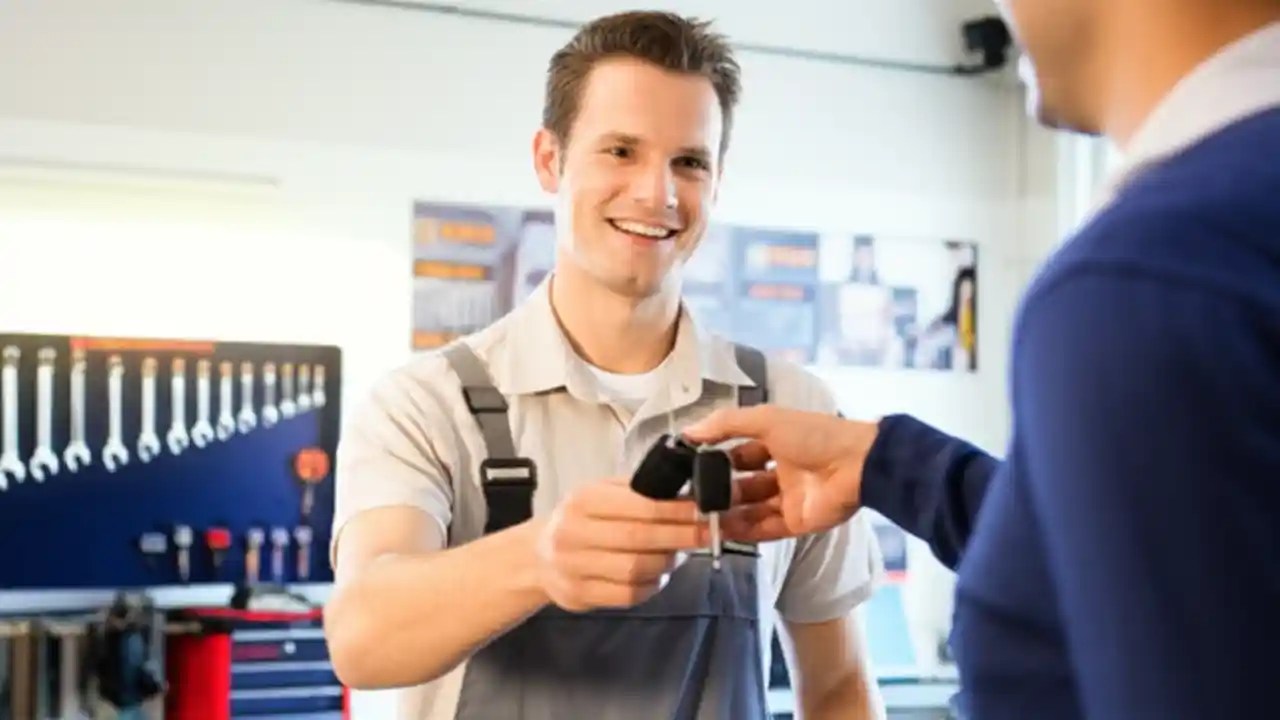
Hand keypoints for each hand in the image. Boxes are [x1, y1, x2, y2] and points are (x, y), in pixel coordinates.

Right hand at [533, 478, 706, 611]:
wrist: (537, 555)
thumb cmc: (580, 519)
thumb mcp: (601, 492)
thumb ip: (639, 491)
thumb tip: (689, 494)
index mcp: (583, 501)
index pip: (641, 507)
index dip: (677, 512)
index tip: (704, 512)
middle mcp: (573, 533)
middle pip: (640, 539)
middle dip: (681, 537)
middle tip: (708, 534)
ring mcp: (573, 568)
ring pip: (635, 570)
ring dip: (667, 563)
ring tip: (680, 553)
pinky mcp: (579, 596)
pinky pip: (627, 595)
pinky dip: (652, 586)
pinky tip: (659, 575)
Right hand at [681, 406, 878, 542]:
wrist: (858, 464)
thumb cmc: (813, 435)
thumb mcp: (766, 419)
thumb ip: (726, 424)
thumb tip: (687, 432)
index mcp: (777, 443)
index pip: (739, 453)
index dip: (716, 460)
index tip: (688, 469)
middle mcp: (782, 471)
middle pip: (743, 485)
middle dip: (719, 491)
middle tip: (688, 499)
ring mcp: (789, 498)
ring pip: (751, 509)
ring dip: (727, 513)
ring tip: (698, 518)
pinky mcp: (797, 522)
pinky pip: (765, 528)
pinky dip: (743, 531)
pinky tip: (719, 531)